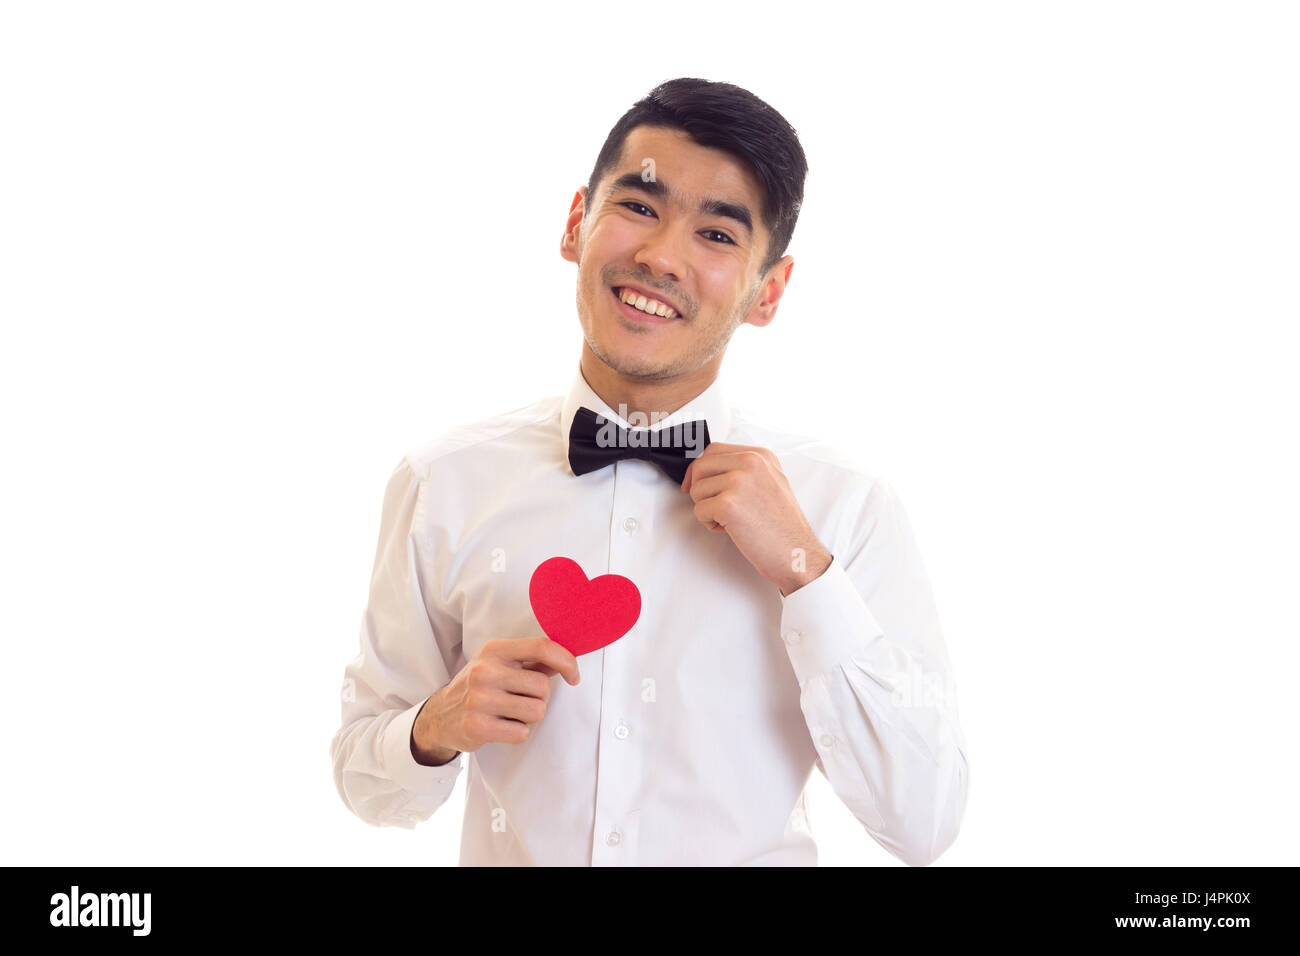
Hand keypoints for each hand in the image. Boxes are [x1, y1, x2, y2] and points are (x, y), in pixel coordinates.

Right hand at [411, 637, 579, 762]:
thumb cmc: (478, 687)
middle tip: (521, 700)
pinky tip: (500, 726)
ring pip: (536, 711)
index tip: (573, 676)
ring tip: (510, 713)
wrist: (439, 716)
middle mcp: (485, 671)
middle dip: (540, 698)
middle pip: (543, 686)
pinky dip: (517, 733)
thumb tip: (566, 660)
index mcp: (494, 650)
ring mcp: (479, 699)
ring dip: (530, 717)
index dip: (566, 661)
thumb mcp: (499, 664)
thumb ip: (532, 662)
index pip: (541, 647)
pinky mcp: (477, 726)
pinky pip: (522, 733)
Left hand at [681, 442, 832, 595]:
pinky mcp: (728, 504)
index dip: (699, 469)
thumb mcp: (771, 482)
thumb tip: (710, 469)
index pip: (714, 450)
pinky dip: (710, 524)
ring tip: (732, 521)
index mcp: (761, 455)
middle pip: (701, 466)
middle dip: (699, 489)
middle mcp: (751, 462)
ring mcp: (739, 481)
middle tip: (714, 507)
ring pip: (696, 490)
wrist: (797, 552)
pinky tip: (731, 529)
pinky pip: (699, 511)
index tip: (693, 483)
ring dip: (707, 509)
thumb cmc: (783, 525)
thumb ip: (744, 470)